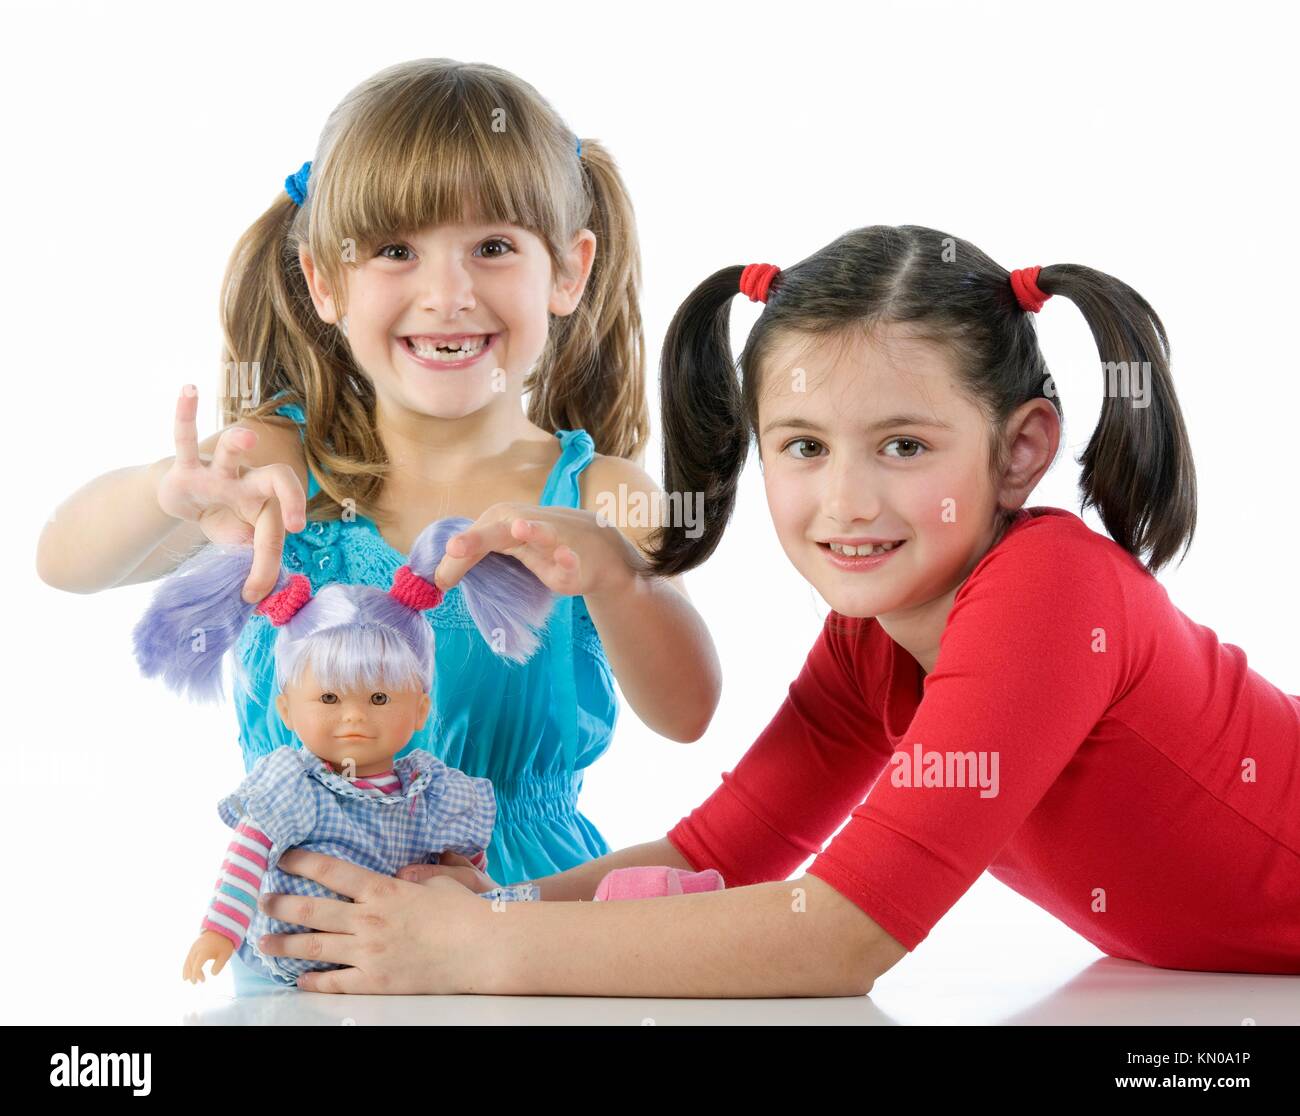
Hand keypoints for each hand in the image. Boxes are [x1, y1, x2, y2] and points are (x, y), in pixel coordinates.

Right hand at [155, 384, 306, 602]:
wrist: (182, 499)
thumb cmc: (220, 516)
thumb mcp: (234, 539)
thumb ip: (247, 550)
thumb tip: (258, 570)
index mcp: (265, 503)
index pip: (273, 531)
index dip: (267, 564)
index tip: (256, 592)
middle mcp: (247, 481)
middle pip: (276, 478)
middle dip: (289, 495)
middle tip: (294, 525)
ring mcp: (217, 471)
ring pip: (233, 451)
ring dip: (238, 445)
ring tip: (248, 437)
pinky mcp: (185, 467)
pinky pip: (184, 439)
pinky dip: (184, 415)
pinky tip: (188, 389)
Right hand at [183, 930, 234, 983]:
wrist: (221, 929)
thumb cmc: (224, 944)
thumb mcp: (225, 954)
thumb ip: (219, 965)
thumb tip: (212, 974)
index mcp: (204, 951)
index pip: (197, 965)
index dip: (197, 974)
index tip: (202, 981)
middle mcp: (196, 949)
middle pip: (191, 964)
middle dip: (192, 974)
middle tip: (195, 983)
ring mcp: (194, 947)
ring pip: (187, 961)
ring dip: (186, 971)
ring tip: (186, 980)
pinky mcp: (193, 947)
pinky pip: (188, 957)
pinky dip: (186, 965)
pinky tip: (186, 972)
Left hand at [258, 849, 497, 993]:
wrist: (481, 949)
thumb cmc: (464, 911)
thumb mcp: (437, 881)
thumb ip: (411, 876)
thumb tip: (397, 874)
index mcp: (383, 889)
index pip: (331, 871)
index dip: (302, 862)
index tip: (282, 857)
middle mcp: (368, 919)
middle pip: (312, 910)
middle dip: (280, 904)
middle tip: (262, 901)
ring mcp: (369, 952)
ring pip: (314, 947)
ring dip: (285, 945)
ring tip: (264, 943)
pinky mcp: (376, 981)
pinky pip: (336, 982)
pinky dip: (314, 982)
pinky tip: (300, 979)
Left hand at [433, 503, 648, 599]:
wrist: (593, 548)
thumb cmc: (539, 547)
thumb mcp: (504, 548)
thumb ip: (472, 560)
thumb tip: (436, 578)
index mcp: (498, 522)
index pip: (469, 544)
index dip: (452, 563)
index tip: (437, 584)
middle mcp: (521, 523)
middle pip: (494, 533)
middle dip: (475, 540)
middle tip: (454, 548)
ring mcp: (550, 537)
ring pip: (538, 533)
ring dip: (531, 530)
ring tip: (519, 529)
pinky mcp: (572, 557)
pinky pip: (569, 557)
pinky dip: (567, 557)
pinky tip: (564, 556)